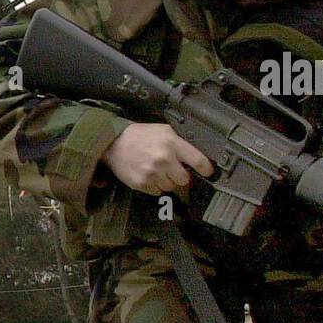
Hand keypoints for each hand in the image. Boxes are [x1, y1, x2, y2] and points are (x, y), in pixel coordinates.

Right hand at [100, 123, 214, 194]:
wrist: (114, 143)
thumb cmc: (140, 136)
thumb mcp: (164, 130)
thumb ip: (181, 142)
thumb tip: (198, 156)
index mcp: (171, 143)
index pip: (198, 160)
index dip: (206, 169)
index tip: (208, 172)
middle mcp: (163, 159)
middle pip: (184, 179)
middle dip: (180, 175)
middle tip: (172, 169)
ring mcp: (152, 173)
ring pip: (170, 187)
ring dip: (166, 181)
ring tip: (156, 170)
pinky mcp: (142, 183)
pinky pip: (157, 192)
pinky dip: (154, 186)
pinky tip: (148, 175)